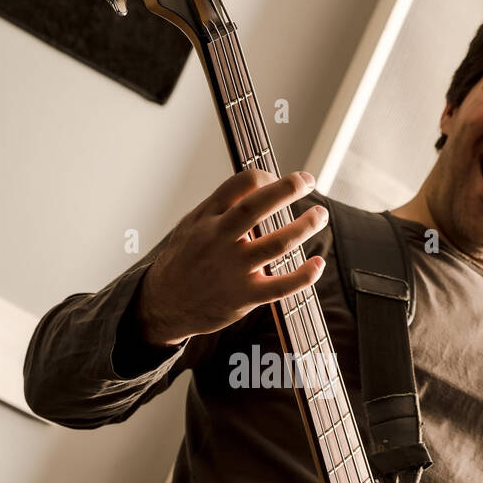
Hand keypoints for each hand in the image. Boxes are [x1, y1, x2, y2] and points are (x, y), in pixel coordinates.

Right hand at [136, 169, 328, 345]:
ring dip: (304, 227)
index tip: (279, 179)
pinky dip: (305, 275)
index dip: (265, 176)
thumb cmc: (182, 261)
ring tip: (319, 216)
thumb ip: (220, 207)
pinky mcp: (244, 297)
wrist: (163, 305)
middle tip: (309, 180)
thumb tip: (257, 185)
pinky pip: (282, 285)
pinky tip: (318, 263)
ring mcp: (232, 270)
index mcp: (206, 219)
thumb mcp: (190, 226)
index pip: (239, 185)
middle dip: (288, 189)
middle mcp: (218, 241)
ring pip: (277, 244)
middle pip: (257, 207)